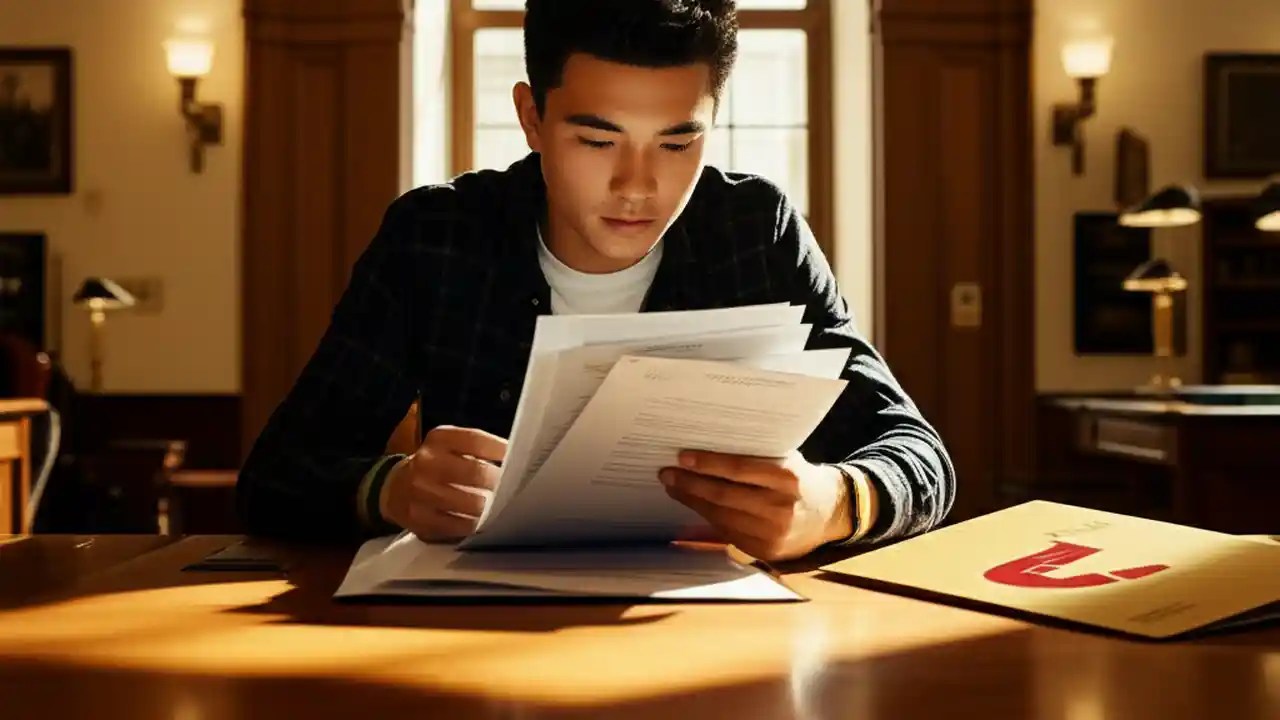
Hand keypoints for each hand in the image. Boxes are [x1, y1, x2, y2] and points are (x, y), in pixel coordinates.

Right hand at [380, 425, 507, 541]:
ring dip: (489, 508)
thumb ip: (478, 449)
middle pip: (475, 472)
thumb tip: (517, 458)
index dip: (500, 450)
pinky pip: (456, 525)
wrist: (393, 488)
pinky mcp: (418, 518)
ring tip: (498, 508)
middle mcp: (426, 462)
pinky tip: (479, 522)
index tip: (519, 459)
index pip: (475, 440)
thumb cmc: (435, 465)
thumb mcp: (449, 447)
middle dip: (498, 483)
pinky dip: (472, 525)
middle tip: (512, 489)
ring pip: (469, 503)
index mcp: (438, 439)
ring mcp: (420, 491)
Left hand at [660, 450, 852, 561]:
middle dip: (690, 484)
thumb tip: (707, 451)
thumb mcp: (786, 461)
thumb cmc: (799, 480)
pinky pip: (728, 532)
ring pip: (721, 517)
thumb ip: (754, 458)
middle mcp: (780, 508)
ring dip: (693, 502)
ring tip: (674, 488)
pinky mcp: (765, 551)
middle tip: (667, 474)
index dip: (707, 464)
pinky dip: (707, 517)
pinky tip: (694, 505)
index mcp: (787, 478)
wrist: (829, 514)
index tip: (682, 457)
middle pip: (724, 495)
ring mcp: (772, 534)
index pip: (739, 469)